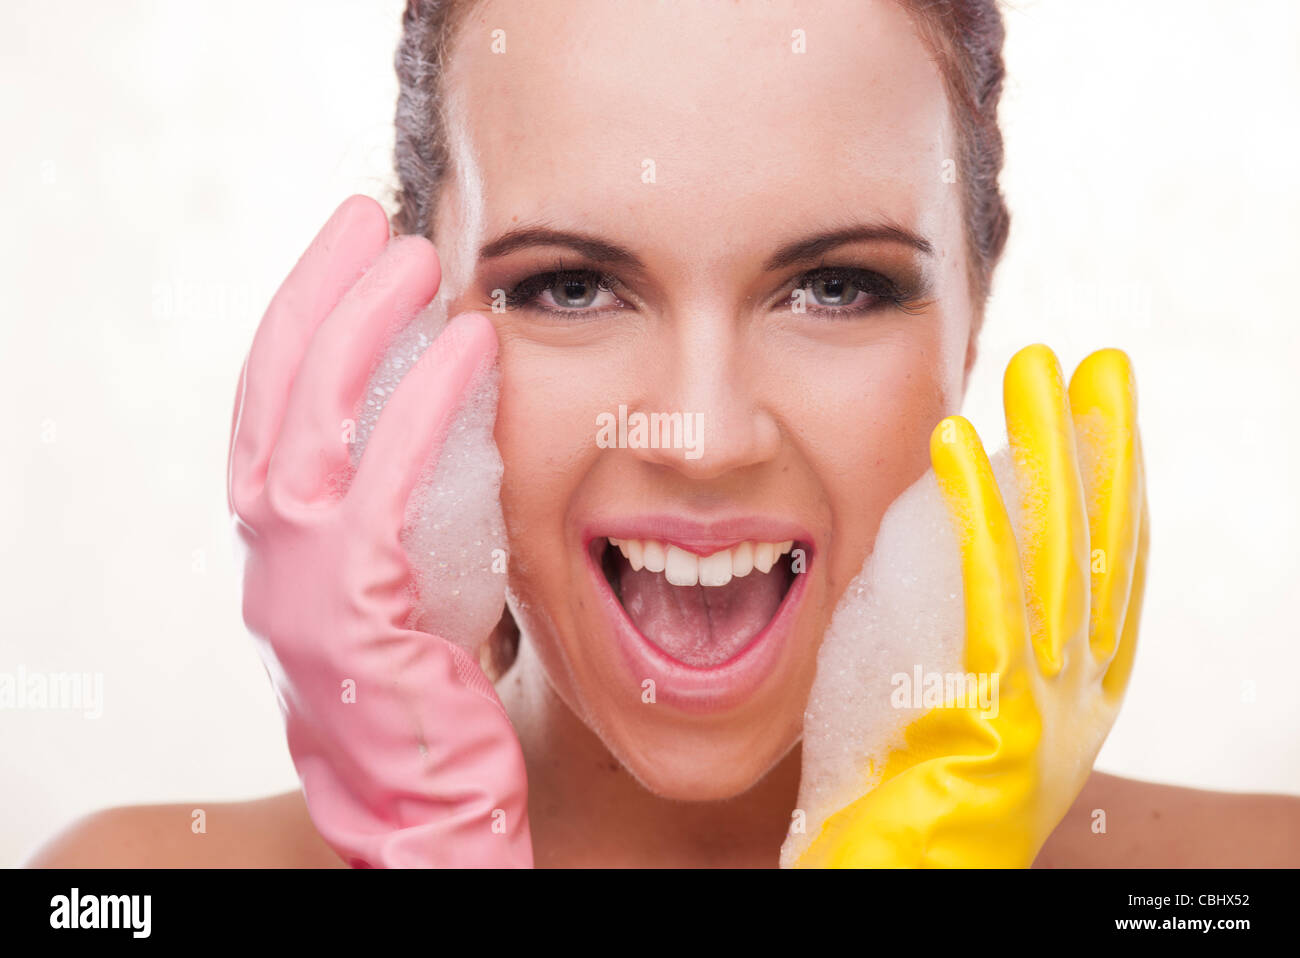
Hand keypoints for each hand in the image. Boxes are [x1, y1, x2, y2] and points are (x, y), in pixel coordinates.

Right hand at [227, 196, 531, 867]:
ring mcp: (297, 592)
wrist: (430, 813)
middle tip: (374, 218)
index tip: (351, 244)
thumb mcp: (411, 577)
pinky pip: (378, 496)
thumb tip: (447, 406)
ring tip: (418, 258)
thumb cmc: (432, 695)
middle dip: (320, 298)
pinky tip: (469, 348)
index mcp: (283, 546)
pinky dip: (420, 411)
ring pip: (309, 432)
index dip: (305, 317)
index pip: (272, 406)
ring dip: (361, 332)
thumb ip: (407, 500)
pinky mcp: (350, 623)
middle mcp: (269, 561)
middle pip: (274, 399)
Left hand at [795, 345, 1147, 867]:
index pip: (1111, 566)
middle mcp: (1079, 689)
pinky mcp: (989, 709)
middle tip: (1098, 363)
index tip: (1111, 410)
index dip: (1121, 480)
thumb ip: (972, 625)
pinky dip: (974, 510)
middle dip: (1103, 446)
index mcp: (1078, 689)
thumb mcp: (959, 698)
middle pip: (1099, 544)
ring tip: (1038, 369)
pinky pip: (983, 591)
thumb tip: (952, 537)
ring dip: (1048, 450)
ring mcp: (1042, 700)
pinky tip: (958, 442)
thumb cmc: (907, 796)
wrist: (900, 877)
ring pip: (1054, 551)